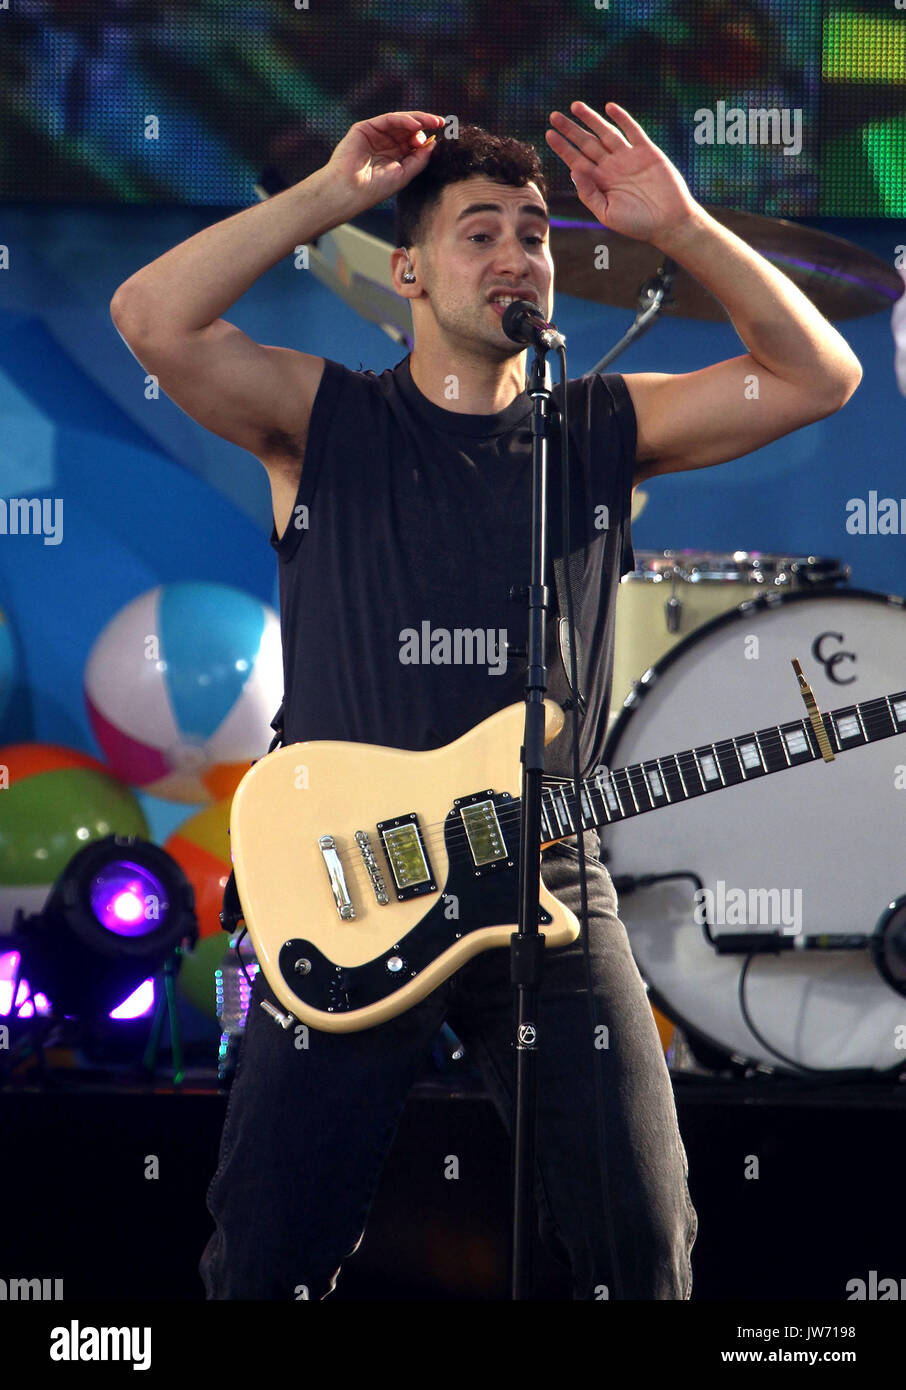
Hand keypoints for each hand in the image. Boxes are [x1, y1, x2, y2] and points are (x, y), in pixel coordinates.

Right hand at [324, 111, 445, 210]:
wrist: (349, 190)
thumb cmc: (374, 188)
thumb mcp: (404, 174)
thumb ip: (419, 159)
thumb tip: (434, 144)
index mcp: (394, 156)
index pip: (414, 141)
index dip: (427, 138)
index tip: (442, 137)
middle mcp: (385, 144)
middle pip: (409, 129)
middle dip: (426, 124)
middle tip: (441, 122)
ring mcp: (375, 134)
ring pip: (400, 121)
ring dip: (417, 119)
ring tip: (432, 121)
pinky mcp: (365, 128)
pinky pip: (388, 119)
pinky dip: (403, 119)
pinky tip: (416, 124)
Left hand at [546, 101, 699, 244]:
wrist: (668, 222)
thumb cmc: (636, 224)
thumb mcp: (606, 213)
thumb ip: (589, 193)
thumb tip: (573, 170)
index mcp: (600, 182)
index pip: (577, 160)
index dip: (563, 147)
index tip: (549, 134)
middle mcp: (611, 167)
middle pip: (587, 143)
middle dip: (571, 130)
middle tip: (554, 116)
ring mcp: (628, 157)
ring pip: (606, 133)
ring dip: (591, 119)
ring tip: (575, 106)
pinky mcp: (647, 151)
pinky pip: (632, 131)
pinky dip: (622, 118)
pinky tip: (609, 107)